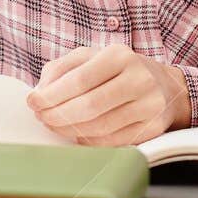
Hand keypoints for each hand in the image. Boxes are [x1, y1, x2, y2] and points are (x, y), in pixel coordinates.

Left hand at [26, 44, 189, 145]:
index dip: (51, 95)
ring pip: (100, 127)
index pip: (79, 79)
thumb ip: (60, 70)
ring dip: (69, 130)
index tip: (33, 102)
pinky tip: (77, 133)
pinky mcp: (153, 128)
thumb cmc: (117, 71)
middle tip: (41, 117)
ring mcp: (150, 105)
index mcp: (119, 56)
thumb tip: (39, 94)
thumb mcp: (90, 58)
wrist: (164, 86)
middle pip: (89, 106)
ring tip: (55, 125)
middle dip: (57, 115)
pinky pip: (112, 142)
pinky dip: (89, 140)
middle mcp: (139, 79)